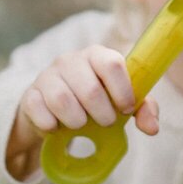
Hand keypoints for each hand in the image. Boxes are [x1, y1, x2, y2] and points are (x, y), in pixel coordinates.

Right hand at [7, 46, 159, 178]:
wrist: (54, 110)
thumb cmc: (95, 101)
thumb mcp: (121, 102)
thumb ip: (142, 109)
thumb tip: (152, 127)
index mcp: (97, 55)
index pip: (112, 64)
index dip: (122, 90)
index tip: (126, 108)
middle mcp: (70, 60)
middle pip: (90, 88)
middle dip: (102, 113)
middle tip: (105, 122)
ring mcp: (47, 76)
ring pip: (63, 100)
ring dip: (76, 121)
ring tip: (80, 125)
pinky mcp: (30, 94)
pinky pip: (38, 110)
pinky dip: (50, 125)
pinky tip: (56, 127)